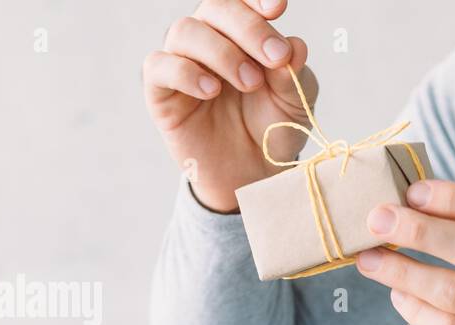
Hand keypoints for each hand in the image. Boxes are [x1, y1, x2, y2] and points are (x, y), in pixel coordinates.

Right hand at [143, 0, 317, 211]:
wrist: (252, 176)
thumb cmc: (273, 132)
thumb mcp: (295, 105)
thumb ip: (295, 75)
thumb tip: (295, 45)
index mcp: (242, 35)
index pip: (242, 2)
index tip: (278, 7)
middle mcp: (209, 40)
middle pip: (215, 9)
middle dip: (249, 29)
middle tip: (275, 58)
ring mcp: (182, 62)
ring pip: (185, 30)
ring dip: (221, 52)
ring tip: (249, 83)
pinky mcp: (161, 91)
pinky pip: (159, 66)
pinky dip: (186, 72)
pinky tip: (211, 90)